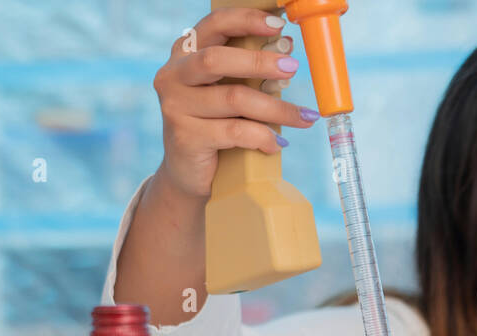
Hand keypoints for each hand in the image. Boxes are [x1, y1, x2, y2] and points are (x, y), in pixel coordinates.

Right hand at [152, 7, 318, 198]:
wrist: (191, 174)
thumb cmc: (217, 125)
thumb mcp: (230, 91)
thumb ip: (250, 71)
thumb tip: (286, 51)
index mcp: (185, 54)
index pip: (213, 25)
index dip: (246, 20)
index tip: (279, 25)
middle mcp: (173, 76)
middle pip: (217, 59)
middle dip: (261, 62)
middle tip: (292, 67)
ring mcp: (175, 107)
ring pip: (234, 98)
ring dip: (276, 108)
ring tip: (302, 118)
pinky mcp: (185, 137)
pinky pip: (234, 131)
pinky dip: (263, 136)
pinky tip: (278, 143)